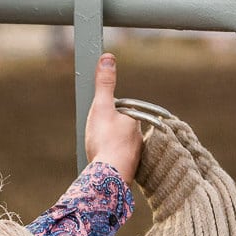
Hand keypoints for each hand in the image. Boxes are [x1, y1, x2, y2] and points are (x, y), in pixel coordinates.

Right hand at [84, 53, 142, 181]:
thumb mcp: (101, 107)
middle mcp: (140, 136)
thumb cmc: (105, 141)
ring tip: (99, 152)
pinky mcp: (132, 168)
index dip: (106, 113)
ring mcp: (137, 153)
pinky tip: (105, 164)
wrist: (109, 177)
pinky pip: (121, 159)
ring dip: (111, 146)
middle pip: (120, 127)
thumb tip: (108, 58)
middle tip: (96, 137)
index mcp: (134, 119)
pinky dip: (114, 159)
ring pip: (121, 144)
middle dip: (109, 130)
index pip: (120, 110)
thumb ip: (104, 84)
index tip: (98, 122)